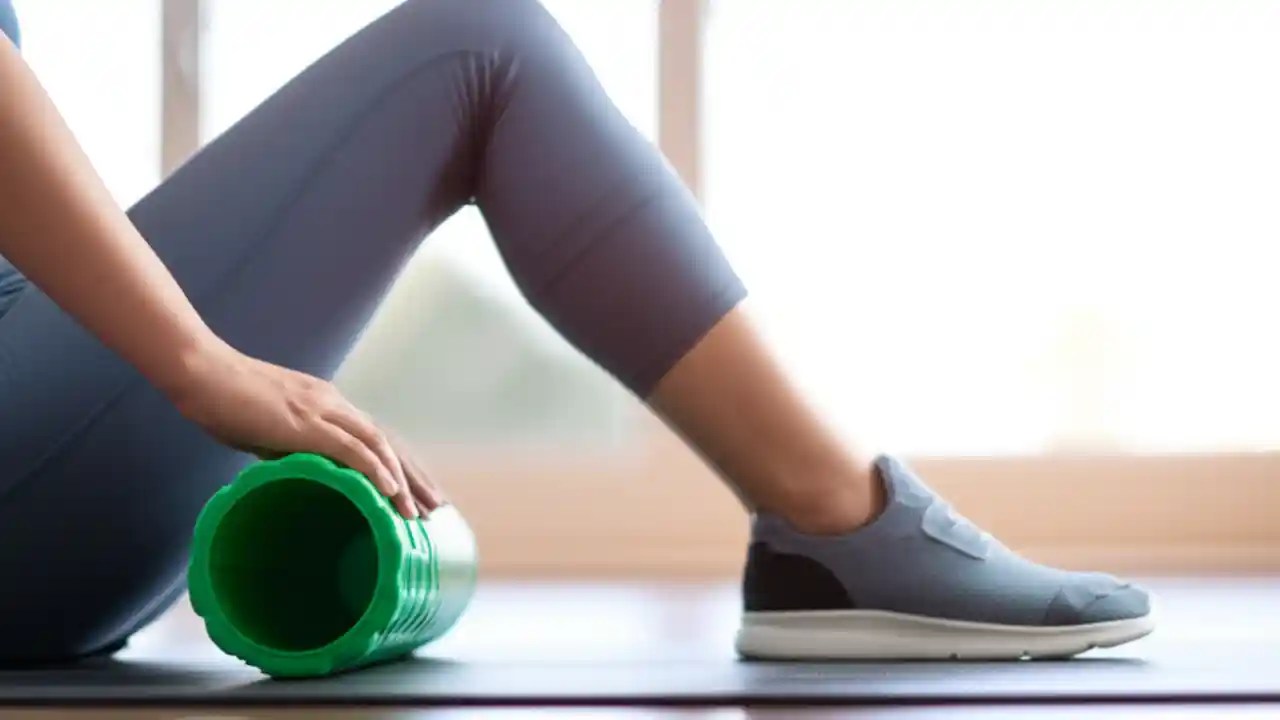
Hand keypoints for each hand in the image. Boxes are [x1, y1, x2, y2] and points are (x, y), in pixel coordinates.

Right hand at [165, 341, 444, 518]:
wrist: (201, 372)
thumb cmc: (223, 400)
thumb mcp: (265, 429)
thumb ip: (288, 447)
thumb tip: (301, 473)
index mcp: (327, 403)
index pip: (375, 436)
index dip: (398, 464)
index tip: (415, 492)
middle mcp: (334, 404)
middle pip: (388, 442)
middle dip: (414, 476)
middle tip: (435, 507)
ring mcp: (322, 411)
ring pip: (379, 446)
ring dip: (403, 480)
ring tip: (419, 511)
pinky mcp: (306, 423)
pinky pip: (352, 449)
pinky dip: (375, 471)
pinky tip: (392, 493)